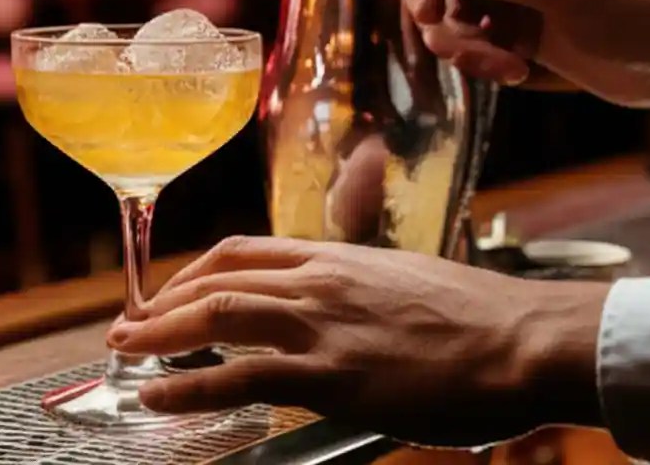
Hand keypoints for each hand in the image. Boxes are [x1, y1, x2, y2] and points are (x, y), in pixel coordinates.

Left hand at [107, 236, 606, 446]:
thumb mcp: (407, 283)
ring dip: (159, 334)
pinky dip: (189, 385)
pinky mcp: (332, 375)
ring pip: (216, 316)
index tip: (170, 293)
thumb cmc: (480, 318)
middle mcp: (319, 280)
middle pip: (216, 278)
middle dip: (162, 302)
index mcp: (336, 257)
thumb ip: (359, 292)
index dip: (193, 273)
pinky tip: (159, 396)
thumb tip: (338, 315)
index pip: (242, 252)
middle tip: (129, 324)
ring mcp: (322, 324)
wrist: (525, 339)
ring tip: (124, 352)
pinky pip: (241, 376)